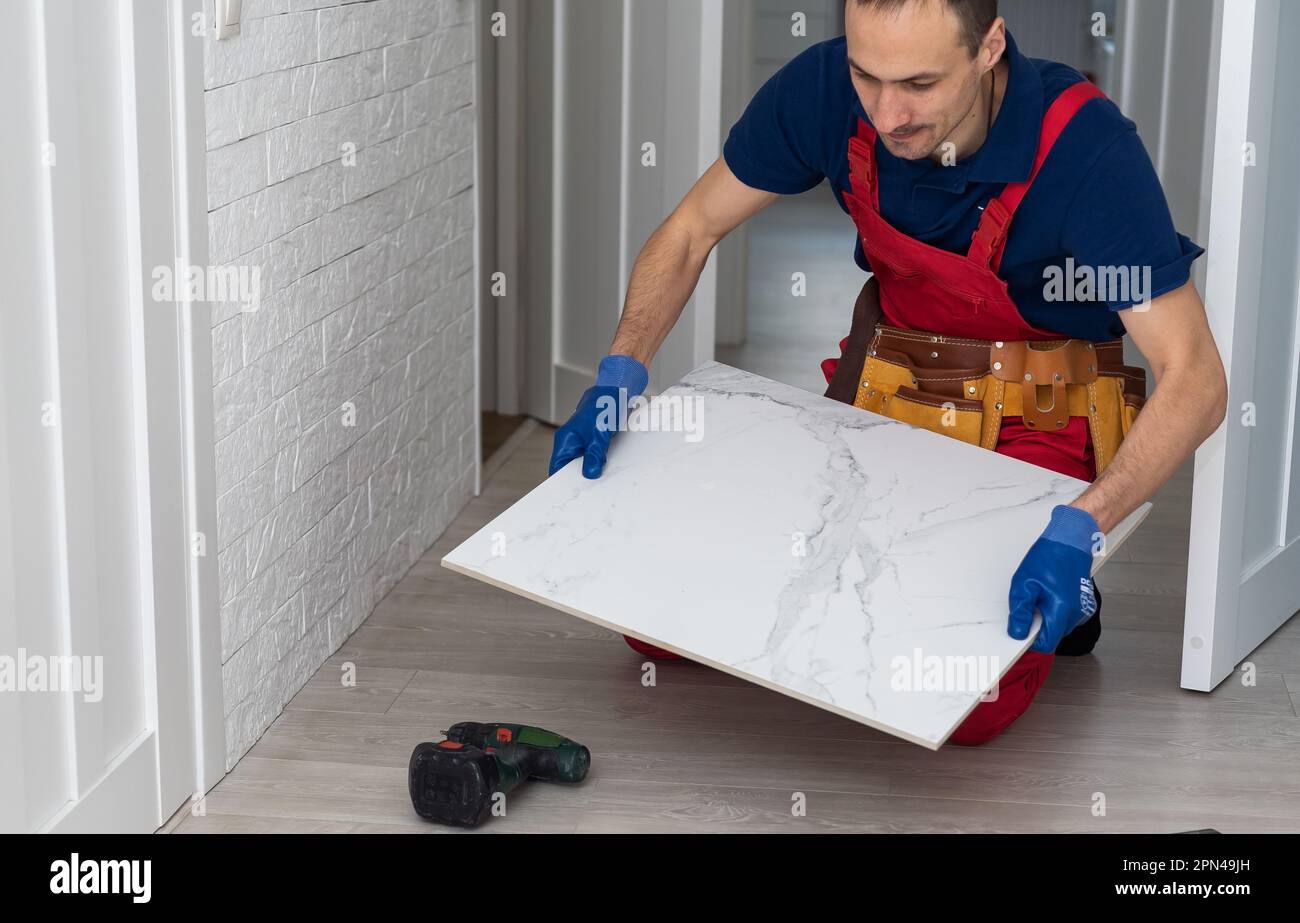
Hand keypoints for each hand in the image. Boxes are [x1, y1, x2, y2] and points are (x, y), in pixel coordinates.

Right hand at [548, 354, 647, 478]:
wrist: (617, 389)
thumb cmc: (604, 405)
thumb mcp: (599, 435)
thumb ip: (594, 456)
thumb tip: (590, 474)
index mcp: (565, 440)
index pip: (557, 468)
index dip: (562, 482)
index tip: (572, 493)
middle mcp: (570, 441)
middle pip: (570, 467)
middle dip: (580, 477)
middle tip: (591, 488)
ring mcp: (581, 441)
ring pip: (583, 462)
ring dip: (592, 468)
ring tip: (600, 476)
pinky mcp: (592, 439)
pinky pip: (592, 455)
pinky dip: (599, 461)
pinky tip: (607, 465)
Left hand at [1007, 504, 1099, 653]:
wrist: (1070, 540)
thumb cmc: (1048, 558)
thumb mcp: (1024, 584)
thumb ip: (1020, 612)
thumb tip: (1017, 632)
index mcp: (1061, 611)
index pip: (1046, 644)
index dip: (1031, 641)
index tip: (1021, 630)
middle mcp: (1076, 614)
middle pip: (1053, 636)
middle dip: (1039, 626)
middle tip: (1030, 604)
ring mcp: (1083, 609)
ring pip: (1060, 626)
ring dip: (1048, 618)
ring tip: (1041, 595)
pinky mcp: (1084, 604)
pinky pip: (1066, 616)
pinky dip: (1056, 611)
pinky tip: (1051, 594)